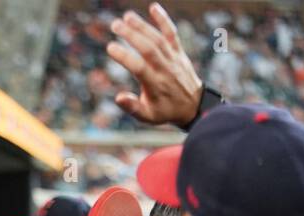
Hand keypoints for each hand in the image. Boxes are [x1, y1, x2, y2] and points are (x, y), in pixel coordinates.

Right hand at [107, 4, 203, 127]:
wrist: (193, 105)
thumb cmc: (165, 111)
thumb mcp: (148, 117)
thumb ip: (133, 107)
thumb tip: (118, 97)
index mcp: (155, 85)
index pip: (139, 67)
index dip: (124, 57)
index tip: (110, 48)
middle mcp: (165, 69)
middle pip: (149, 48)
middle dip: (132, 35)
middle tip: (115, 25)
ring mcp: (173, 59)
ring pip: (158, 39)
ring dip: (143, 25)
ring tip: (126, 16)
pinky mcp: (178, 52)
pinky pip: (172, 34)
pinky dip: (164, 20)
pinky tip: (153, 7)